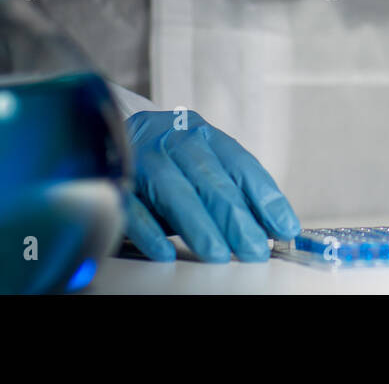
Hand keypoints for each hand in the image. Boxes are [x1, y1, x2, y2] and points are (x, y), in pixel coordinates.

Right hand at [123, 109, 299, 261]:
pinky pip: (133, 207)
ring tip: (219, 254)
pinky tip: (165, 252)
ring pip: (176, 192)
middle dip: (236, 219)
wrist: (103, 134)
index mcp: (202, 135)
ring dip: (200, 226)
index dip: (265, 197)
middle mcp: (175, 140)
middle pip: (211, 181)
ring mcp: (143, 157)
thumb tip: (270, 226)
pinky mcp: (114, 179)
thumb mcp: (199, 163)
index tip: (285, 227)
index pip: (242, 165)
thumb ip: (231, 188)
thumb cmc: (164, 158)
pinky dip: (150, 231)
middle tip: (254, 249)